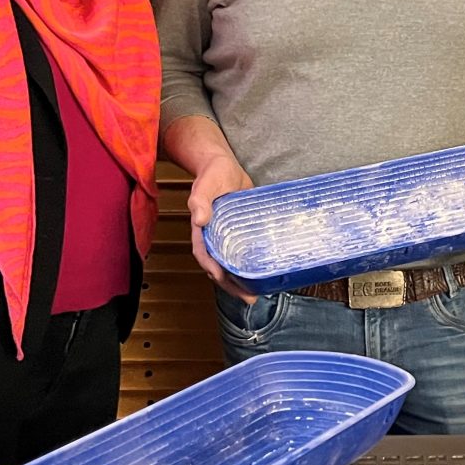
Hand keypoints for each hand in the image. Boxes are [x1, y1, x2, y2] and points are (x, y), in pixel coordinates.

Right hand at [187, 156, 255, 301]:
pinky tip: (265, 271)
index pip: (205, 256)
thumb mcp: (205, 185)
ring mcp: (228, 236)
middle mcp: (215, 237)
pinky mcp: (241, 232)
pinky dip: (251, 263)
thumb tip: (199, 219)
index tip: (224, 281)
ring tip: (258, 293)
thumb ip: (199, 200)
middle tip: (249, 298)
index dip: (214, 270)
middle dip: (232, 285)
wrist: (223, 166)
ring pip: (233, 263)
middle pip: (220, 267)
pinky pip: (245, 251)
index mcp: (203, 230)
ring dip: (243, 279)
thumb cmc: (212, 174)